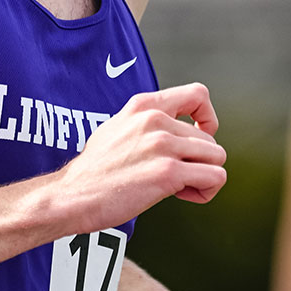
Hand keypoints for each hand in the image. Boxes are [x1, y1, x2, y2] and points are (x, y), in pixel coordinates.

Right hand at [57, 83, 225, 231]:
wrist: (73, 195)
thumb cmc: (94, 169)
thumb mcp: (117, 127)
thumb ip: (146, 123)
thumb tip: (173, 129)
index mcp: (144, 106)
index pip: (198, 94)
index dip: (207, 118)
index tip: (198, 136)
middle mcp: (156, 120)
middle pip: (210, 139)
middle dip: (198, 162)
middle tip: (176, 177)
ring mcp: (163, 145)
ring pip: (217, 157)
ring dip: (204, 177)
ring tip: (180, 187)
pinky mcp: (169, 173)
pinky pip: (215, 177)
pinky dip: (206, 191)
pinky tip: (182, 195)